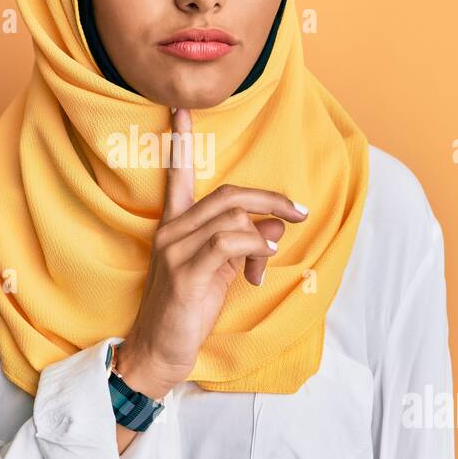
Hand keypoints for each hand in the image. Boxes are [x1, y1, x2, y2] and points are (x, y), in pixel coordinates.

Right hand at [120, 106, 308, 391]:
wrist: (158, 351)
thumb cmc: (188, 310)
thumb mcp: (220, 270)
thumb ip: (244, 243)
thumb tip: (275, 226)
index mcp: (174, 225)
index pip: (177, 175)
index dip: (181, 141)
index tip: (181, 108)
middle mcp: (170, 231)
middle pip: (229, 194)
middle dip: (271, 200)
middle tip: (298, 213)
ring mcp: (175, 250)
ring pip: (234, 218)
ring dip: (263, 238)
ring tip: (261, 267)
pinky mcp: (185, 273)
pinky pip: (231, 242)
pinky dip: (255, 248)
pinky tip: (258, 268)